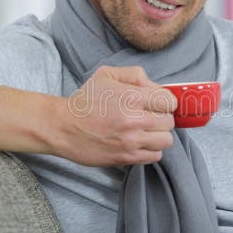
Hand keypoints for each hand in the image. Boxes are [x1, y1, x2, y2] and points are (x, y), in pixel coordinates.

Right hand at [53, 65, 176, 166]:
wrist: (62, 127)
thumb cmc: (85, 101)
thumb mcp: (106, 75)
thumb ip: (134, 75)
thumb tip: (155, 87)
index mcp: (132, 97)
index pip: (170, 102)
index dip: (166, 102)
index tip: (158, 104)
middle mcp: (134, 120)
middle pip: (169, 122)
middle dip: (162, 118)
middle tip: (149, 117)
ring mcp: (131, 141)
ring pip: (166, 141)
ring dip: (159, 135)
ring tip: (146, 131)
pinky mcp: (126, 157)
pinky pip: (155, 156)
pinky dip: (151, 150)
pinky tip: (139, 142)